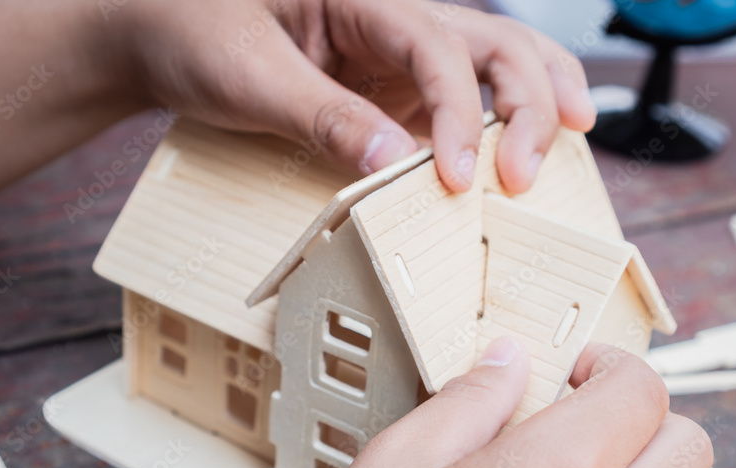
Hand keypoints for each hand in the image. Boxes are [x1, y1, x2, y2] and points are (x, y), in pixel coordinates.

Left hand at [116, 0, 596, 192]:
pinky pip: (460, 101)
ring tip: (576, 136)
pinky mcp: (391, 90)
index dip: (461, 114)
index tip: (459, 178)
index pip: (437, 45)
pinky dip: (500, 125)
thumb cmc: (192, 32)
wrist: (159, 32)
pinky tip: (520, 155)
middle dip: (528, 101)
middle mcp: (392, 20)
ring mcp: (396, 56)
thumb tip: (395, 163)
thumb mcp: (247, 75)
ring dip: (539, 95)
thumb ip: (321, 114)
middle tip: (527, 175)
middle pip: (492, 41)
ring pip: (493, 59)